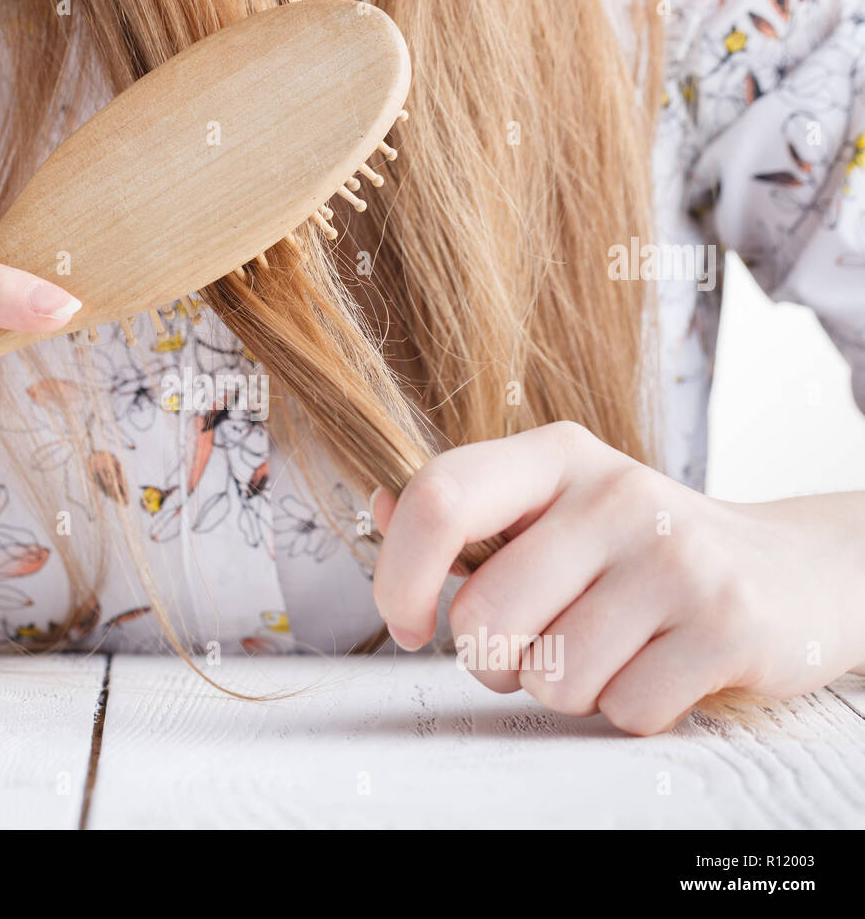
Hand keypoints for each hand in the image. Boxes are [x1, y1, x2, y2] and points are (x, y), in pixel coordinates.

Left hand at [371, 421, 864, 734]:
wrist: (787, 570)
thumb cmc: (636, 548)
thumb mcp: (554, 506)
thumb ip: (467, 513)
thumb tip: (378, 503)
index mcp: (555, 455)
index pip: (439, 499)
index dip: (398, 576)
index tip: (408, 626)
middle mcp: (616, 492)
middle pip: (485, 618)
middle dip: (493, 661)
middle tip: (535, 646)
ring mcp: (676, 558)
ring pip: (551, 678)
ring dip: (564, 688)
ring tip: (605, 649)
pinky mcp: (727, 625)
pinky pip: (620, 710)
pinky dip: (626, 708)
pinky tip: (656, 666)